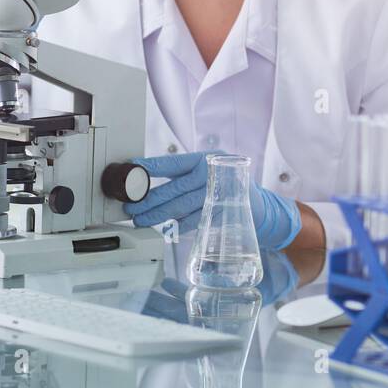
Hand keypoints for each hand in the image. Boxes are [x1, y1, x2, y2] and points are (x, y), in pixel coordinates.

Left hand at [124, 151, 302, 249]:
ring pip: (179, 207)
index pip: (172, 163)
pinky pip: (192, 221)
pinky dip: (176, 226)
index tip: (131, 169)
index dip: (150, 167)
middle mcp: (211, 176)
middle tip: (131, 207)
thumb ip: (184, 173)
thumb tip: (147, 177)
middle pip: (173, 189)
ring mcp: (216, 196)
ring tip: (141, 220)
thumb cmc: (225, 182)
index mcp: (205, 159)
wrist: (256, 202)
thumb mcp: (209, 168)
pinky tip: (164, 228)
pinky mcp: (219, 214)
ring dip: (157, 215)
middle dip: (148, 200)